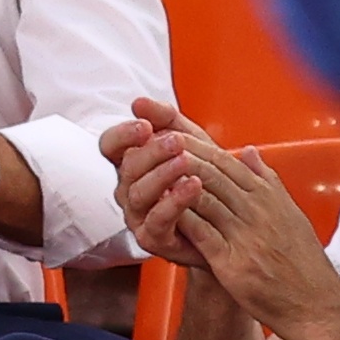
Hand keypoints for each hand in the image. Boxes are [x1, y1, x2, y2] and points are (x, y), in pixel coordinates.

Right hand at [100, 96, 212, 267]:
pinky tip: (194, 186)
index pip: (110, 146)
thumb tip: (139, 102)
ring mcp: (138, 215)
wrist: (228, 220)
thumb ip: (167, 118)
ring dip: (162, 175)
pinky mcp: (153, 237)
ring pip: (138, 193)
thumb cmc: (204, 176)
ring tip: (185, 162)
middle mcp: (129, 189)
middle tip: (176, 141)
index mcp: (132, 163)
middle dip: (151, 152)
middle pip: (126, 167)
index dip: (123, 134)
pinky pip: (156, 220)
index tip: (145, 125)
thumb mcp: (191, 140)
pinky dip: (174, 202)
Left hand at [172, 139, 339, 339]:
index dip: (197, 146)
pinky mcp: (234, 263)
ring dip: (175, 182)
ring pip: (205, 197)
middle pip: (213, 172)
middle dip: (180, 156)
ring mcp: (246, 235)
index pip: (227, 161)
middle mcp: (257, 210)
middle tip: (152, 145)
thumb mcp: (289, 213)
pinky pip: (202, 233)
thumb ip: (267, 181)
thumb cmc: (302, 262)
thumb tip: (249, 151)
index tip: (173, 135)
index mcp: (268, 196)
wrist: (317, 305)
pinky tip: (161, 210)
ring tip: (150, 170)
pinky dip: (180, 218)